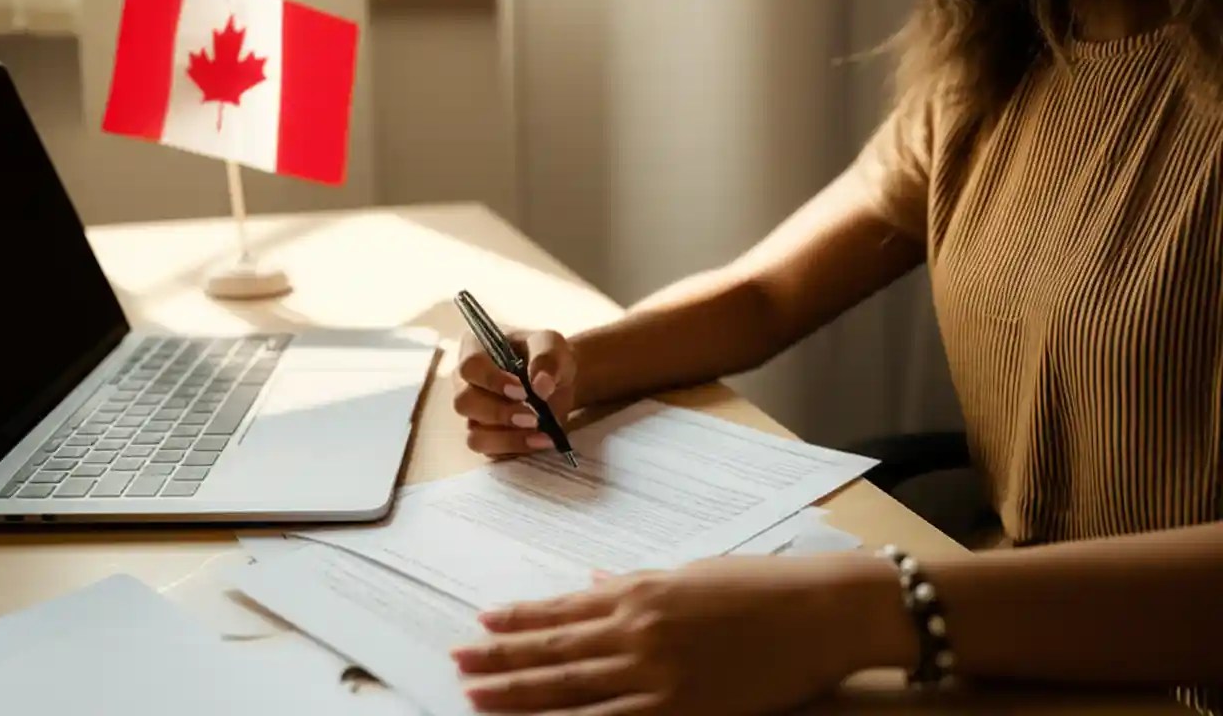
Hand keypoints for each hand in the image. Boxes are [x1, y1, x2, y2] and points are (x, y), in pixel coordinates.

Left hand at [450, 554, 916, 714]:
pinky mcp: (678, 709)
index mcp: (640, 590)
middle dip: (500, 657)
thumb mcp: (691, 574)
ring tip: (476, 695)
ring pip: (570, 686)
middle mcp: (636, 629)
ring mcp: (654, 673)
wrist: (819, 611)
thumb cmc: (761, 586)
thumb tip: (590, 582)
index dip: (518, 618)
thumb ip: (635, 584)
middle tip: (457, 663)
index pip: (562, 607)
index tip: (482, 623)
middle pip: (554, 648)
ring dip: (519, 692)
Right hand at [453, 329, 577, 457]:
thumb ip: (547, 358)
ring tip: (542, 432)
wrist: (558, 382)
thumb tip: (541, 386)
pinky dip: (516, 448)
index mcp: (474, 351)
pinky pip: (490, 451)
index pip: (469, 367)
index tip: (523, 390)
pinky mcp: (486, 438)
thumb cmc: (546, 358)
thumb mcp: (552, 345)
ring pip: (474, 434)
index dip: (492, 381)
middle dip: (500, 413)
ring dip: (508, 437)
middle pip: (464, 403)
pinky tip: (541, 440)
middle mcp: (465, 384)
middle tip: (534, 416)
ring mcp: (473, 415)